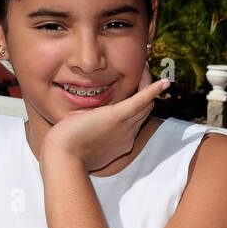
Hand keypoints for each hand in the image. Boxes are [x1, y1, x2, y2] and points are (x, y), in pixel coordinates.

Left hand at [41, 70, 169, 173]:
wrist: (62, 159)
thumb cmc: (66, 152)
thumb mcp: (83, 144)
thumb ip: (91, 135)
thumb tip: (85, 125)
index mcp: (121, 142)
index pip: (136, 120)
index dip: (138, 106)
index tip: (133, 91)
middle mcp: (128, 135)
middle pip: (145, 111)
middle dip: (147, 93)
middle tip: (144, 73)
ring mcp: (124, 127)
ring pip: (146, 104)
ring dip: (149, 86)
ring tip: (149, 68)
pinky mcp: (116, 117)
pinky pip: (140, 101)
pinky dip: (153, 91)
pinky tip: (164, 82)